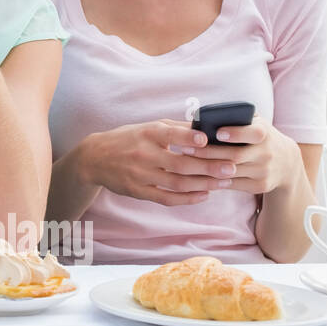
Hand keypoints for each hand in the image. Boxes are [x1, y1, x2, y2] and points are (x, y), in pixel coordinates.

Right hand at [82, 119, 235, 206]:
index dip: (188, 138)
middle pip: (181, 164)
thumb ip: (176, 128)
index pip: (170, 135)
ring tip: (224, 183)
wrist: (94, 158)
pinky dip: (187, 198)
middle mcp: (143, 154)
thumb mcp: (147, 126)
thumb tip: (206, 127)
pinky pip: (166, 198)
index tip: (207, 140)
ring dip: (204, 184)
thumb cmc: (127, 139)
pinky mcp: (138, 191)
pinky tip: (203, 195)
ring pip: (177, 183)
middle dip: (209, 167)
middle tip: (232, 168)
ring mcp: (140, 174)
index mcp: (146, 133)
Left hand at [188, 115, 302, 196]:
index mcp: (265, 133)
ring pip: (230, 171)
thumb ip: (236, 118)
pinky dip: (213, 180)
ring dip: (205, 168)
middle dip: (208, 152)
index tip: (217, 133)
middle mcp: (267, 153)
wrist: (286, 163)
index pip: (253, 133)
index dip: (236, 133)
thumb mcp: (255, 124)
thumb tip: (202, 116)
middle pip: (234, 155)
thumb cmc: (258, 137)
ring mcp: (264, 171)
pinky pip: (231, 184)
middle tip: (184, 148)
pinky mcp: (259, 186)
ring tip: (185, 162)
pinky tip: (196, 175)